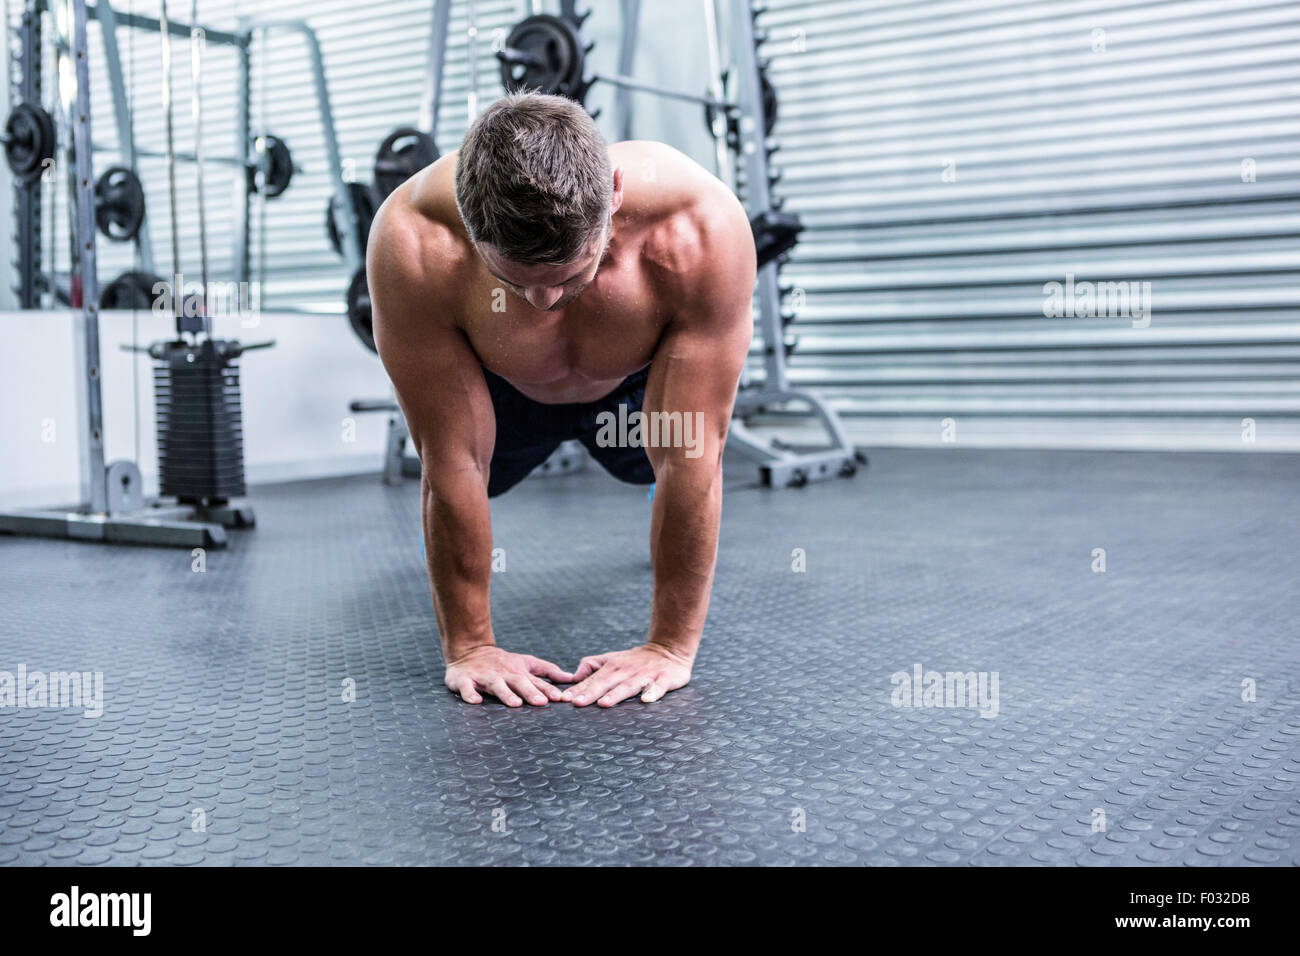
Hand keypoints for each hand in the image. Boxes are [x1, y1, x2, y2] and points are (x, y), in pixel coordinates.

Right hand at [445, 645, 574, 705]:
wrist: (469, 650)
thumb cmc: (502, 662)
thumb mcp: (526, 663)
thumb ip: (547, 671)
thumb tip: (570, 678)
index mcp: (519, 672)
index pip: (536, 682)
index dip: (549, 690)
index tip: (561, 698)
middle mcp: (504, 674)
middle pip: (519, 682)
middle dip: (530, 692)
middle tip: (541, 702)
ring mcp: (485, 676)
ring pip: (497, 685)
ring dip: (506, 694)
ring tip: (515, 704)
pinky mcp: (466, 679)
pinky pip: (467, 687)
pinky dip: (470, 694)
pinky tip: (475, 701)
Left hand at [562, 644, 692, 706]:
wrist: (668, 649)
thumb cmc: (635, 660)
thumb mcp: (611, 659)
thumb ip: (591, 666)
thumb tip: (571, 678)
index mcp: (613, 667)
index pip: (593, 679)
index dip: (578, 689)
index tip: (564, 699)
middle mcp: (627, 670)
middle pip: (607, 683)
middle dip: (592, 692)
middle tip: (577, 703)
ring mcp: (646, 675)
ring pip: (629, 686)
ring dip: (616, 694)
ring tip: (604, 704)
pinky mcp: (664, 679)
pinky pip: (658, 687)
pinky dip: (653, 693)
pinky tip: (646, 700)